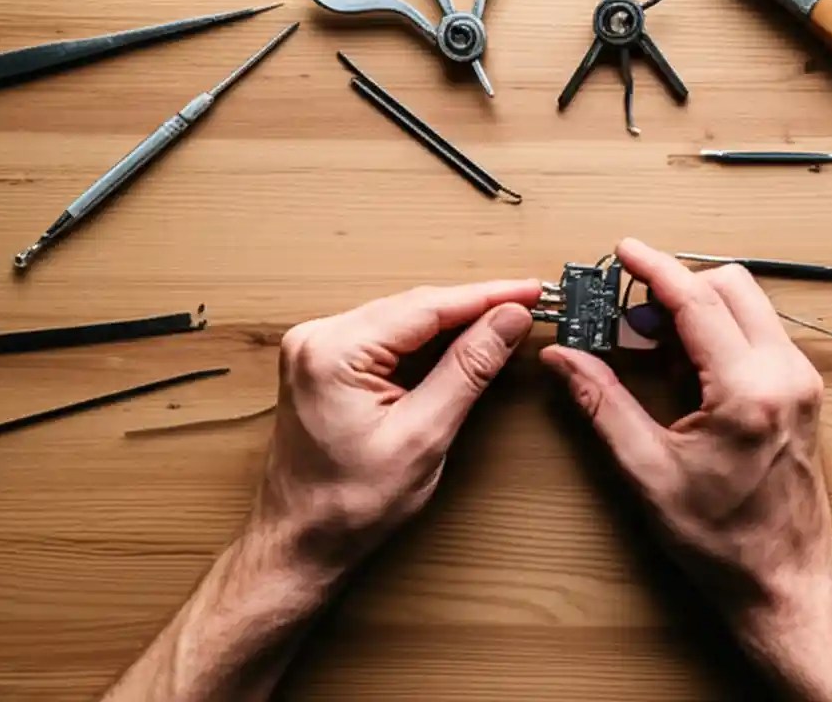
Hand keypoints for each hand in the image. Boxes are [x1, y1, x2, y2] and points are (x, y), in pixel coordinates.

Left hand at [258, 280, 540, 571]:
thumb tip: (506, 321)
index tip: (530, 291)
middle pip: (415, 306)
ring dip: (454, 322)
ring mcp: (317, 349)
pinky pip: (387, 337)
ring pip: (403, 319)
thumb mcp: (423, 436)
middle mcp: (317, 338)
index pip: (427, 305)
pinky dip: (427, 340)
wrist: (302, 540)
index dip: (487, 297)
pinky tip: (460, 343)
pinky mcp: (325, 363)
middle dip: (474, 307)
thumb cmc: (348, 504)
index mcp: (334, 351)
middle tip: (527, 305)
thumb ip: (468, 369)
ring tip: (504, 322)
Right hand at [543, 241, 831, 701]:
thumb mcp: (649, 473)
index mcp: (748, 390)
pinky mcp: (801, 392)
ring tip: (651, 347)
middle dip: (675, 288)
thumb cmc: (725, 541)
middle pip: (730, 286)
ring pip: (747, 306)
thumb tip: (564, 358)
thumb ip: (603, 404)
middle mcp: (785, 374)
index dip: (654, 268)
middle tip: (627, 318)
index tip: (623, 250)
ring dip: (697, 310)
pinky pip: (758, 334)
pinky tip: (683, 369)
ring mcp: (800, 381)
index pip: (697, 301)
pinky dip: (718, 333)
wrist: (786, 581)